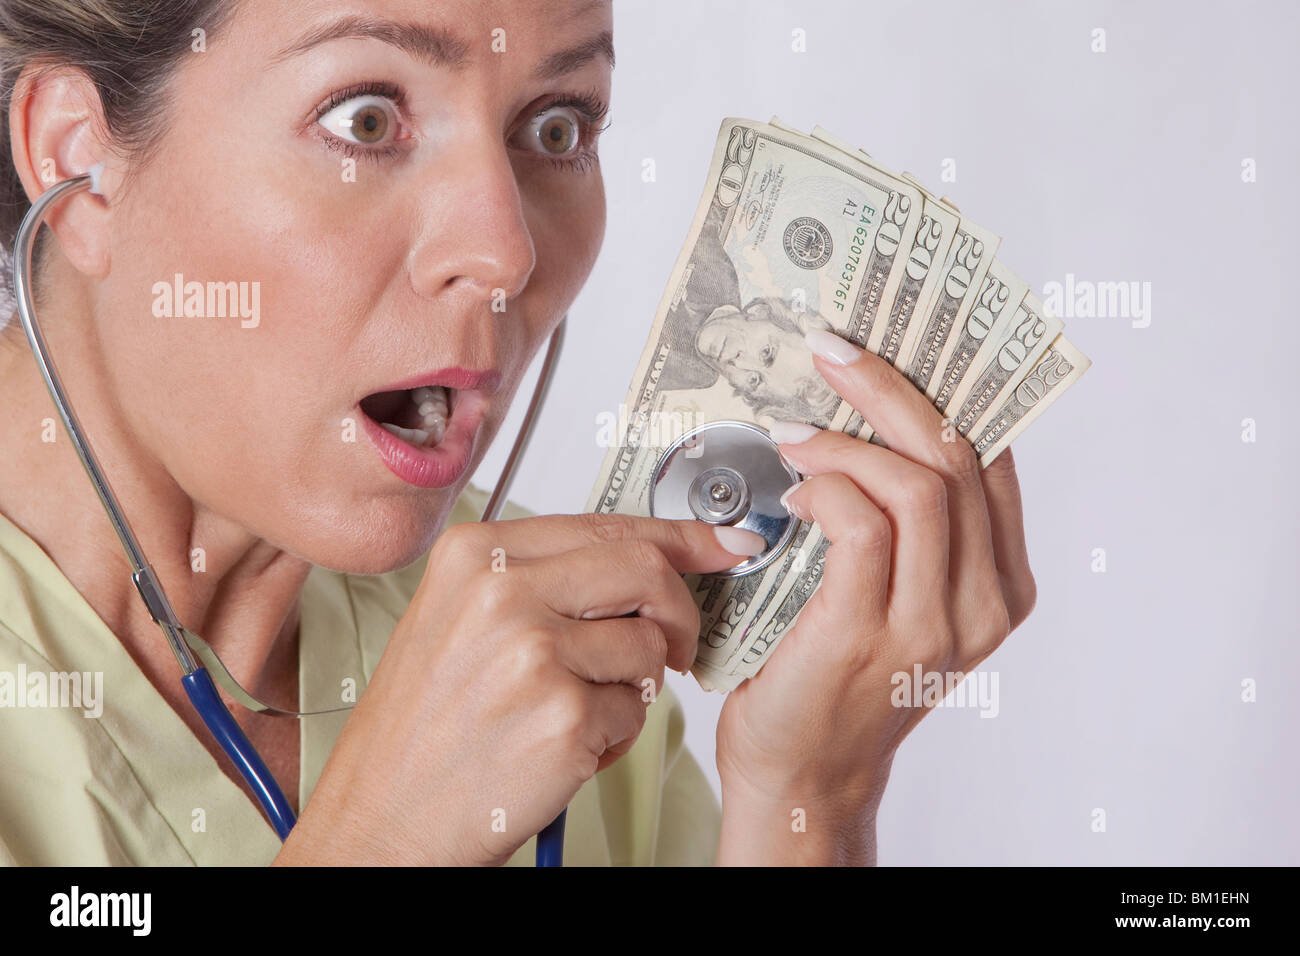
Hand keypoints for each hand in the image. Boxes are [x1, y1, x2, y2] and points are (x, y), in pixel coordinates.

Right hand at [275, 511, 763, 865]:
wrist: (381, 818)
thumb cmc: (422, 729)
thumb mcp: (459, 620)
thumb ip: (543, 578)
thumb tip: (642, 557)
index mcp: (476, 554)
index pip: (608, 524)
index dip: (681, 536)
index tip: (723, 543)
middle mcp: (502, 591)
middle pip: (646, 570)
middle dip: (678, 612)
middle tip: (673, 646)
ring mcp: (533, 652)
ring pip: (647, 648)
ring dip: (630, 688)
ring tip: (572, 712)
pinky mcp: (562, 716)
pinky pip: (635, 712)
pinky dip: (614, 737)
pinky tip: (560, 749)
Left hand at [715, 330, 1036, 864]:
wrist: (805, 771)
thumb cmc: (838, 671)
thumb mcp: (896, 593)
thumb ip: (906, 524)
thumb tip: (871, 417)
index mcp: (1002, 584)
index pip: (990, 457)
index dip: (945, 388)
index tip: (891, 344)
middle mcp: (984, 603)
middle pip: (957, 455)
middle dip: (891, 387)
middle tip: (833, 350)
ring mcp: (933, 623)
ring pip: (918, 484)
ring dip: (848, 438)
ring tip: (796, 433)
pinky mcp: (871, 633)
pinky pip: (863, 525)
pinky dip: (827, 487)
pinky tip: (796, 488)